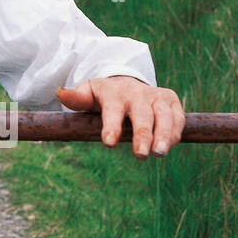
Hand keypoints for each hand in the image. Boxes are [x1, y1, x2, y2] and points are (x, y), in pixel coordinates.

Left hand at [56, 76, 184, 158]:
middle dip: (142, 135)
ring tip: (160, 154)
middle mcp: (137, 93)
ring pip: (164, 116)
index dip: (111, 126)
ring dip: (165, 135)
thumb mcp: (87, 93)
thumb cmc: (103, 95)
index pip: (112, 110)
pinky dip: (176, 131)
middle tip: (140, 155)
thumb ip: (76, 98)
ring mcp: (156, 96)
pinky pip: (177, 117)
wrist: (126, 82)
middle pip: (141, 115)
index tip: (109, 143)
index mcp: (113, 93)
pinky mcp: (171, 100)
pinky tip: (171, 146)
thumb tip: (60, 93)